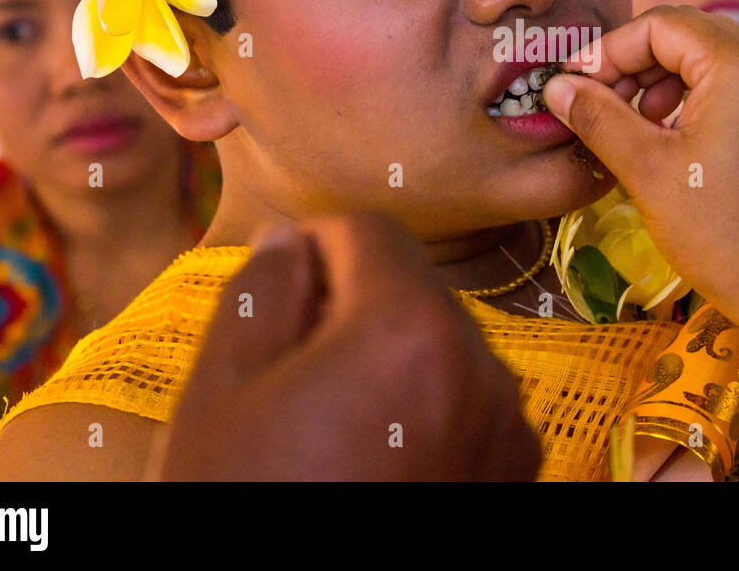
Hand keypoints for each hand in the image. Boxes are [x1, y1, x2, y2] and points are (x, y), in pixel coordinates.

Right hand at [149, 213, 540, 479]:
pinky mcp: (516, 478)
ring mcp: (509, 430)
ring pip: (444, 345)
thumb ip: (263, 294)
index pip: (368, 233)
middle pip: (413, 289)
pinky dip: (426, 407)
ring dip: (390, 357)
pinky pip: (469, 404)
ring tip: (328, 425)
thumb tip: (291, 241)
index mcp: (411, 331)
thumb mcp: (221, 396)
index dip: (313, 247)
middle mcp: (484, 370)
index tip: (279, 289)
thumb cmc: (249, 506)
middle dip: (353, 306)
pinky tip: (373, 458)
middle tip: (288, 371)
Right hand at [542, 5, 738, 345]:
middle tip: (597, 102)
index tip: (576, 85)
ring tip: (632, 122)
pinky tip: (669, 134)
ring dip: (662, 80)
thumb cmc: (722, 234)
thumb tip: (558, 87)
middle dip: (635, 63)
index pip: (661, 25)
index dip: (610, 51)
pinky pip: (735, 82)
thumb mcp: (645, 170)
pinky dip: (696, 96)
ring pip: (710, 57)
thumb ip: (598, 117)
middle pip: (687, 34)